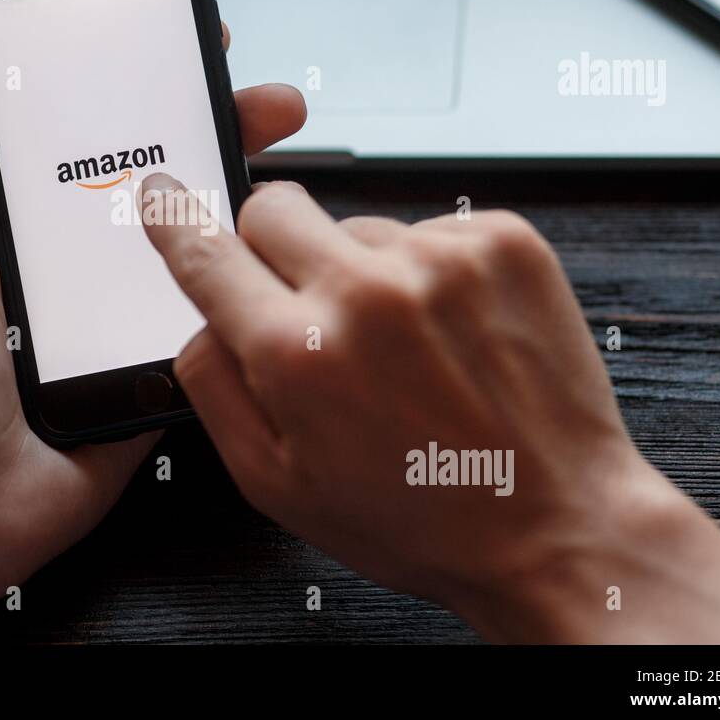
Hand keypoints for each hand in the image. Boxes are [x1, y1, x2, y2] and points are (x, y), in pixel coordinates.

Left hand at [0, 28, 304, 631]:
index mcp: (17, 225)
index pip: (88, 139)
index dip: (138, 91)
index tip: (184, 47)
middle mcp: (73, 264)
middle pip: (156, 180)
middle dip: (214, 129)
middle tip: (267, 99)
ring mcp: (119, 315)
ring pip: (191, 244)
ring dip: (239, 196)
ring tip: (278, 150)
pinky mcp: (154, 367)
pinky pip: (204, 317)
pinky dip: (238, 283)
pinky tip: (271, 244)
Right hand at [137, 177, 719, 641]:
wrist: (557, 524)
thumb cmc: (419, 514)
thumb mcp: (276, 484)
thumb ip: (213, 386)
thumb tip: (201, 315)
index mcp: (296, 354)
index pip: (204, 251)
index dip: (174, 218)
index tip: (163, 195)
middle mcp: (365, 292)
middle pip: (275, 207)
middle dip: (272, 247)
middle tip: (308, 308)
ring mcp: (441, 258)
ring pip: (356, 225)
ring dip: (361, 272)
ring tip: (405, 347)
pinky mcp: (502, 242)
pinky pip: (428, 228)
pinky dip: (427, 270)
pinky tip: (450, 332)